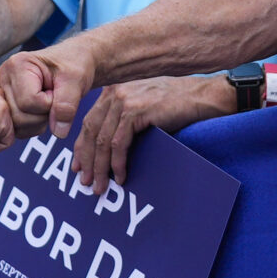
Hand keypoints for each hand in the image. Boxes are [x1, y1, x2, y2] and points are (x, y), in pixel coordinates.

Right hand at [0, 40, 96, 139]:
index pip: (28, 102)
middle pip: (19, 116)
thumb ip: (67, 105)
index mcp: (16, 64)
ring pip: (16, 126)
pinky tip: (40, 111)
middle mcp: (3, 78)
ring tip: (48, 103)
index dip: (49, 104)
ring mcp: (2, 93)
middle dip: (43, 115)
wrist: (74, 60)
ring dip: (38, 122)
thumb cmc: (73, 63)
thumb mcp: (75, 79)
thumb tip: (59, 132)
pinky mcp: (6, 105)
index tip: (56, 89)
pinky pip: (16, 129)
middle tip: (53, 98)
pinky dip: (32, 127)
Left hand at [72, 76, 235, 193]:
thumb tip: (107, 151)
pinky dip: (118, 164)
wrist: (199, 96)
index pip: (89, 122)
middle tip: (85, 181)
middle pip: (90, 132)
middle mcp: (114, 93)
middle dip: (86, 160)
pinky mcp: (136, 112)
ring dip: (100, 167)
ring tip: (100, 186)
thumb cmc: (174, 105)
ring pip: (102, 141)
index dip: (81, 146)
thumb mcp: (141, 108)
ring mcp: (123, 101)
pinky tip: (120, 177)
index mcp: (112, 91)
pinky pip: (118, 144)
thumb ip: (122, 120)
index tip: (78, 166)